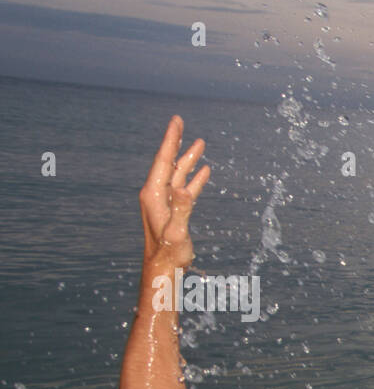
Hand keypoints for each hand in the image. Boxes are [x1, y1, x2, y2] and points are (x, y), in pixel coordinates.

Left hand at [139, 115, 209, 269]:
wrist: (164, 267)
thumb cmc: (169, 252)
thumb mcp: (176, 231)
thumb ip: (181, 210)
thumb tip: (185, 190)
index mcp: (154, 194)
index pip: (163, 160)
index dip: (170, 140)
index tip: (176, 122)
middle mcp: (157, 194)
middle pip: (168, 162)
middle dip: (176, 142)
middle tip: (180, 122)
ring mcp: (166, 201)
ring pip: (178, 173)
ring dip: (188, 159)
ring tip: (200, 144)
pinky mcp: (174, 209)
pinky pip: (185, 188)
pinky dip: (194, 178)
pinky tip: (203, 170)